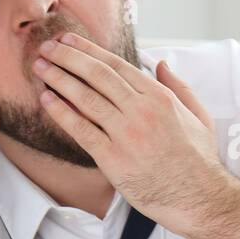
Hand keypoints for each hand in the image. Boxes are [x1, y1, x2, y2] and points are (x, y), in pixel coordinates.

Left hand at [32, 33, 239, 238]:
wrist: (199, 197)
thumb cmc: (199, 160)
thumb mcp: (199, 115)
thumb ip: (179, 87)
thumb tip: (161, 63)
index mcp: (160, 97)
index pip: (117, 65)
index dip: (89, 50)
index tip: (70, 40)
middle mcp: (142, 111)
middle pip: (97, 75)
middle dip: (68, 57)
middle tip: (47, 47)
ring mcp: (126, 134)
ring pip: (86, 98)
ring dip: (59, 79)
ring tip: (40, 67)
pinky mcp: (113, 159)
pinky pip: (81, 130)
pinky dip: (62, 112)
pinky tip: (47, 99)